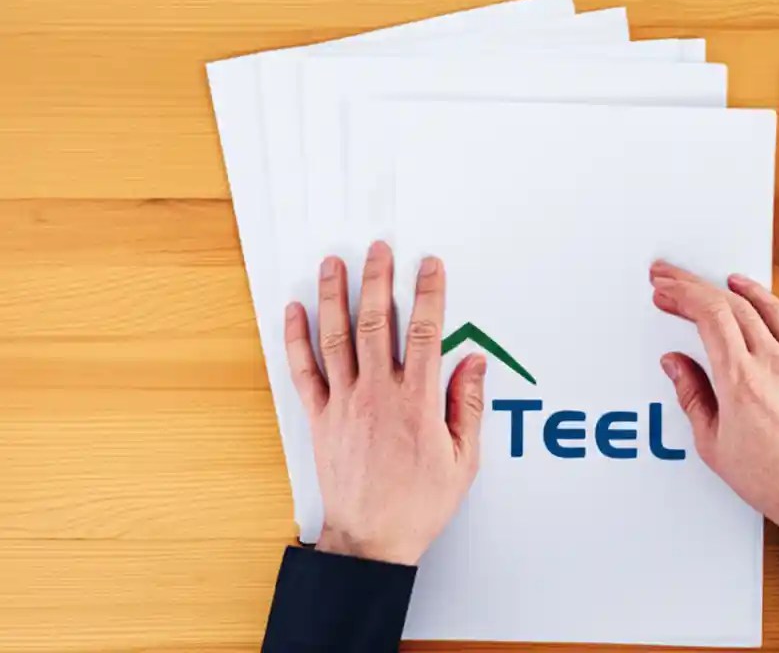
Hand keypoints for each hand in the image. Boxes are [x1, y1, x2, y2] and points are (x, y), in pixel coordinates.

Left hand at [283, 241, 487, 565]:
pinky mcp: (320, 419)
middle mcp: (378, 395)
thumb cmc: (418, 504)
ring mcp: (345, 404)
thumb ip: (467, 407)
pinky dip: (296, 338)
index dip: (429, 294)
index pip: (427, 333)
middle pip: (378, 323)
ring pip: (337, 338)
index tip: (430, 265)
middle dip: (378, 280)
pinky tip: (294, 311)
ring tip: (333, 262)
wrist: (371, 540)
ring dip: (334, 295)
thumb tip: (474, 365)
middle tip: (380, 249)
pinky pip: (304, 371)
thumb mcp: (463, 460)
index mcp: (418, 403)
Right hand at [650, 261, 778, 566]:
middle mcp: (773, 364)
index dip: (683, 294)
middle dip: (694, 286)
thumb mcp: (713, 443)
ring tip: (705, 279)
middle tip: (671, 280)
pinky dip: (764, 300)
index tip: (665, 289)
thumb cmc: (774, 479)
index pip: (710, 315)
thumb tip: (676, 364)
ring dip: (728, 286)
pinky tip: (750, 294)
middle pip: (730, 303)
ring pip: (761, 305)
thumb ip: (692, 395)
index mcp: (742, 382)